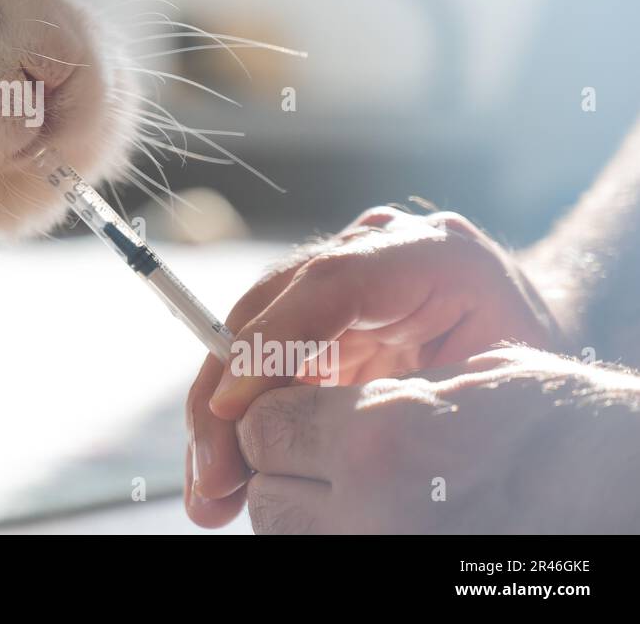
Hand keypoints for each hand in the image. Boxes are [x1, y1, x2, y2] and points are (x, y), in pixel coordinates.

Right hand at [184, 206, 563, 527]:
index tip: (233, 411)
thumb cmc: (532, 359)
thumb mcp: (499, 382)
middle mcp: (363, 250)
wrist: (534, 330)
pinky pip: (255, 365)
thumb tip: (336, 453)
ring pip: (242, 340)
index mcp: (424, 251)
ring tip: (211, 494)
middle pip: (264, 313)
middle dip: (226, 399)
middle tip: (213, 479)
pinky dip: (236, 422)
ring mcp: (330, 278)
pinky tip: (225, 475)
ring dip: (217, 419)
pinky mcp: (310, 315)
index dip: (272, 344)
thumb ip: (421, 400)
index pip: (328, 284)